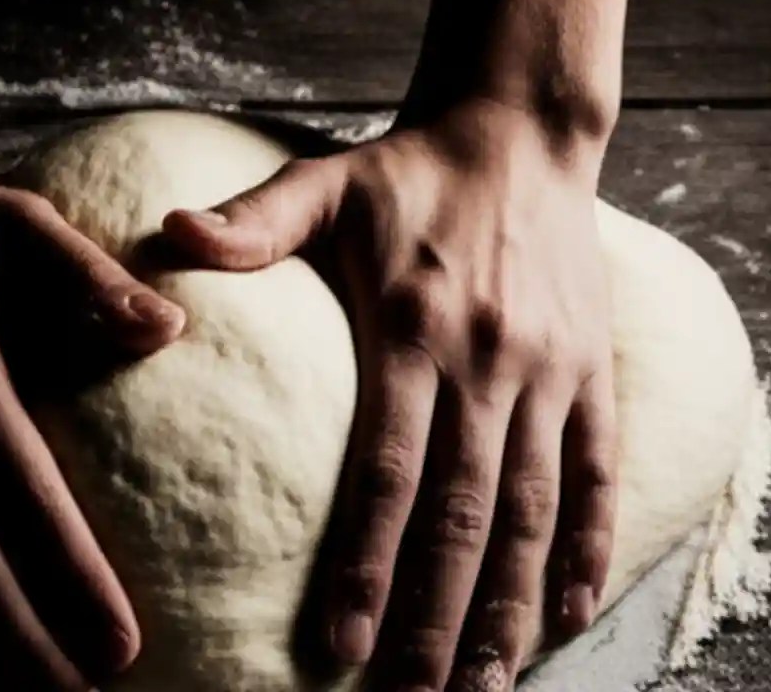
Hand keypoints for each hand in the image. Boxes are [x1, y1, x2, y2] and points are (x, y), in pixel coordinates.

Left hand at [162, 102, 617, 690]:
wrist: (519, 134)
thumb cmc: (405, 173)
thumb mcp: (322, 182)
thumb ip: (252, 222)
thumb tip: (171, 233)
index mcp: (409, 328)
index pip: (387, 472)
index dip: (365, 563)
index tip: (340, 645)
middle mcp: (484, 361)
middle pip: (462, 514)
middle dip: (437, 618)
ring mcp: (547, 372)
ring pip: (534, 509)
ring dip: (511, 605)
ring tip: (486, 685)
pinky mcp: (591, 371)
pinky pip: (599, 470)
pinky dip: (591, 546)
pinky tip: (572, 613)